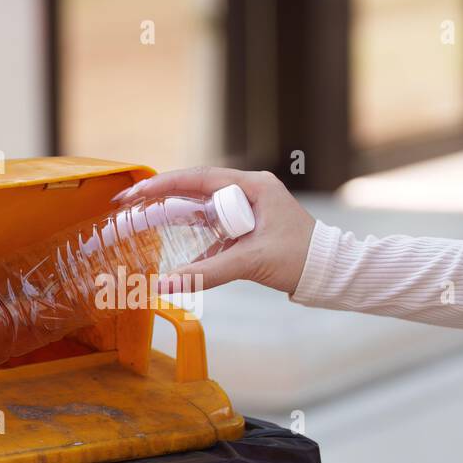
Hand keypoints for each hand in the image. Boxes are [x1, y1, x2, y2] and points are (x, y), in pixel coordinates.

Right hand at [112, 166, 315, 293]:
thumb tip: (165, 284)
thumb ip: (207, 274)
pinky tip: (178, 252)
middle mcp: (250, 191)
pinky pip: (216, 227)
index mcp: (253, 186)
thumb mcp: (251, 263)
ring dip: (177, 216)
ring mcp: (250, 208)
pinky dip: (197, 238)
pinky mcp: (250, 228)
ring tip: (144, 219)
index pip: (199, 178)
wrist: (330, 272)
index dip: (164, 184)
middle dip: (163, 197)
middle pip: (197, 189)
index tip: (137, 191)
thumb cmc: (300, 259)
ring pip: (204, 208)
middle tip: (131, 204)